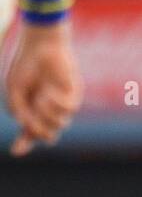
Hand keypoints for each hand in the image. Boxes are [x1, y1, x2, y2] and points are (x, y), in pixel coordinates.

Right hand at [5, 20, 83, 156]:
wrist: (40, 44)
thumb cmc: (25, 65)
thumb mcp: (14, 90)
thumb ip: (19, 112)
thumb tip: (29, 130)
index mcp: (30, 108)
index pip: (29, 133)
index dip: (23, 144)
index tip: (15, 152)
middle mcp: (47, 109)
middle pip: (46, 134)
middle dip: (37, 130)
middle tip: (31, 115)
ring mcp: (61, 102)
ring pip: (59, 125)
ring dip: (46, 115)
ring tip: (40, 97)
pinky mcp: (74, 94)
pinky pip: (68, 110)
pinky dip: (56, 105)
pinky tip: (48, 92)